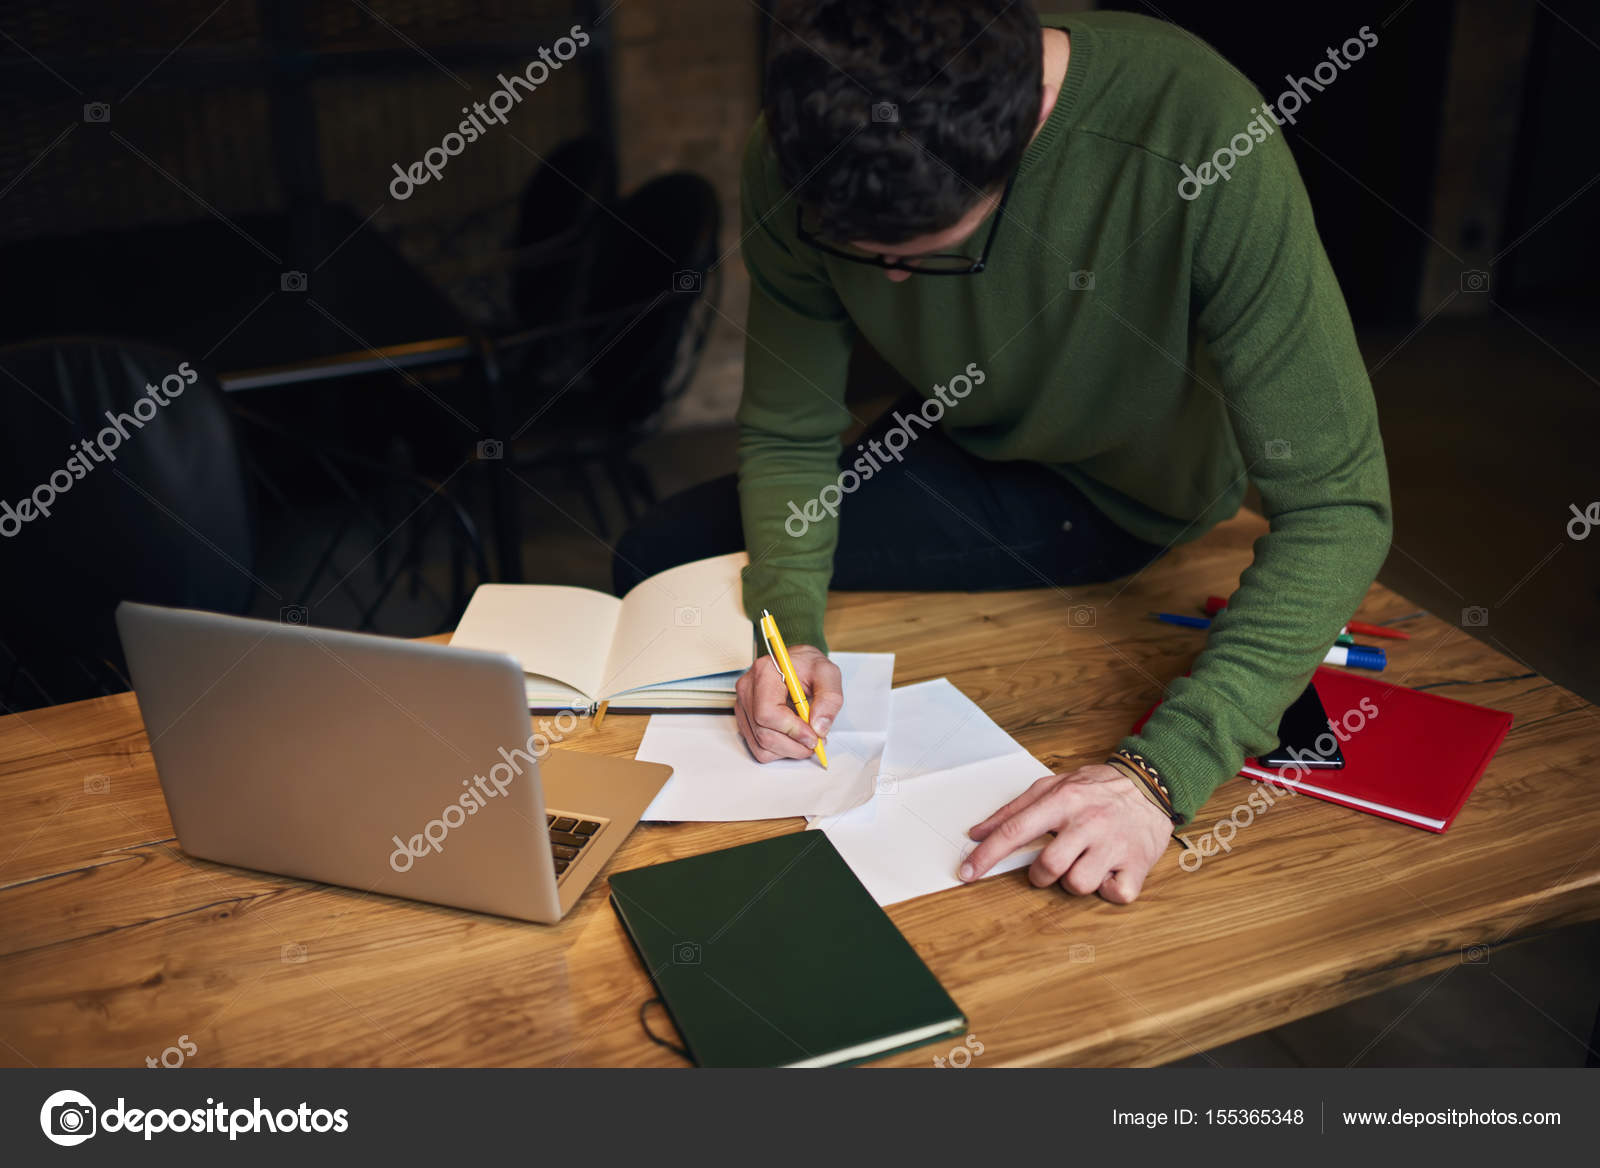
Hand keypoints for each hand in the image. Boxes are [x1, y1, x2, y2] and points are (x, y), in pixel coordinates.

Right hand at [733, 644, 842, 762]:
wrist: (797, 665)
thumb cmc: (809, 667)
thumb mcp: (828, 673)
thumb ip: (830, 698)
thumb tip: (819, 727)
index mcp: (764, 672)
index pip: (767, 712)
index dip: (792, 730)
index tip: (813, 736)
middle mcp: (748, 689)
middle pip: (764, 733)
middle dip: (794, 745)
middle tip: (816, 742)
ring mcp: (743, 706)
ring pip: (761, 746)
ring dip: (789, 750)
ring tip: (807, 738)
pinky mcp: (745, 719)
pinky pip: (758, 748)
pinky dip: (780, 751)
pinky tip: (793, 738)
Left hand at [960, 764, 1173, 903]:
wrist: (1152, 783)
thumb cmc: (1097, 788)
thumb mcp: (1053, 786)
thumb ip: (1013, 810)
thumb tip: (977, 832)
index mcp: (1063, 800)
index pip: (1015, 831)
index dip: (986, 856)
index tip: (967, 873)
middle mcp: (1088, 822)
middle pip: (1048, 867)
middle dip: (1041, 874)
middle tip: (1053, 862)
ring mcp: (1115, 844)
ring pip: (1078, 885)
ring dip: (1076, 880)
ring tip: (1085, 862)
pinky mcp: (1138, 864)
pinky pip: (1114, 895)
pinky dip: (1108, 889)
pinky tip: (1109, 871)